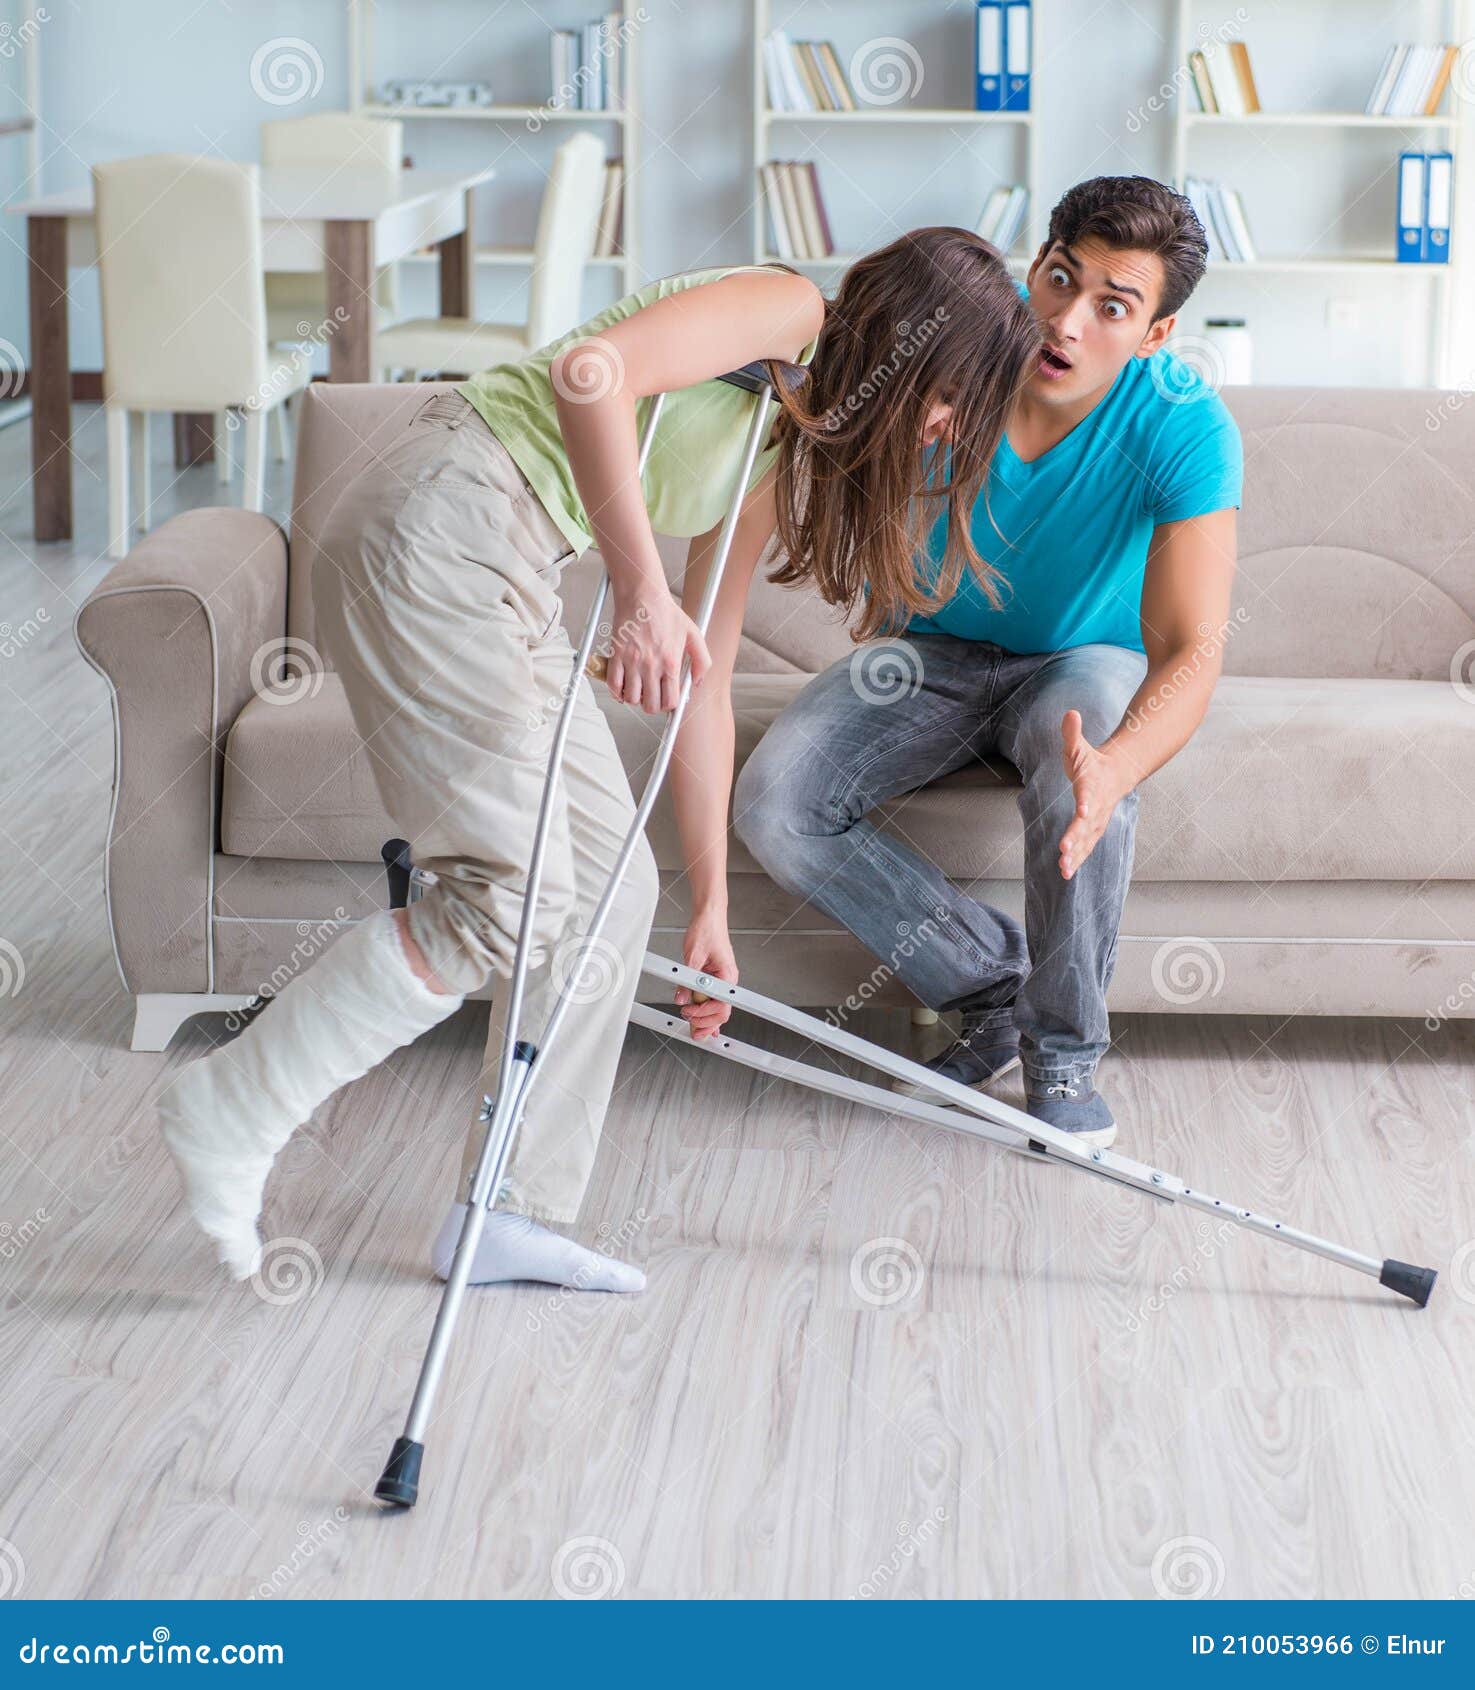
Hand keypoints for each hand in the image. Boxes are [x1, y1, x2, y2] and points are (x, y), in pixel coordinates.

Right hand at [605, 585, 709, 713]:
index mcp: (671, 663)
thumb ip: (702, 661)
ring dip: (635, 698)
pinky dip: (617, 692)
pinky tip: (623, 687)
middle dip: (652, 705)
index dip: (669, 705)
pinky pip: (613, 685)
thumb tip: (697, 683)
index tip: (667, 699)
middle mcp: (651, 665)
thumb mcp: (694, 634)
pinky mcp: (616, 656)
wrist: (643, 596)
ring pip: (631, 698)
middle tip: (652, 696)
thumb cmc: (667, 613)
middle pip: (650, 705)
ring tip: (639, 689)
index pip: (670, 701)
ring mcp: (632, 662)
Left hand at [674, 908, 737, 1039]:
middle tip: (691, 1029)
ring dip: (705, 1019)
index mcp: (727, 976)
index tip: (690, 1016)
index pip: (721, 1006)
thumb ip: (687, 981)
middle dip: (706, 1023)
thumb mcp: (692, 957)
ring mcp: (722, 980)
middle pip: (721, 1012)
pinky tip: (702, 1020)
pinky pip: (713, 999)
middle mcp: (727, 980)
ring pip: (717, 1008)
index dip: (705, 1016)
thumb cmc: (707, 930)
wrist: (709, 916)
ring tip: (692, 1026)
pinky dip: (706, 1011)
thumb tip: (681, 998)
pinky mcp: (714, 978)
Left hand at [1056, 709, 1133, 880]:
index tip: (1082, 812)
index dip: (1086, 802)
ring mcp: (1097, 820)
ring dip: (1076, 854)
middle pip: (1087, 823)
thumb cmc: (1090, 761)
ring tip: (1063, 869)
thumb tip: (1070, 713)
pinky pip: (1085, 846)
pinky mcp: (1093, 830)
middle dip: (1076, 837)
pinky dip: (1077, 859)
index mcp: (1092, 785)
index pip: (1089, 794)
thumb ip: (1072, 733)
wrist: (1114, 774)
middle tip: (1064, 850)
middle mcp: (1097, 806)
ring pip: (1087, 839)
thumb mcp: (1078, 746)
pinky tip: (1065, 872)